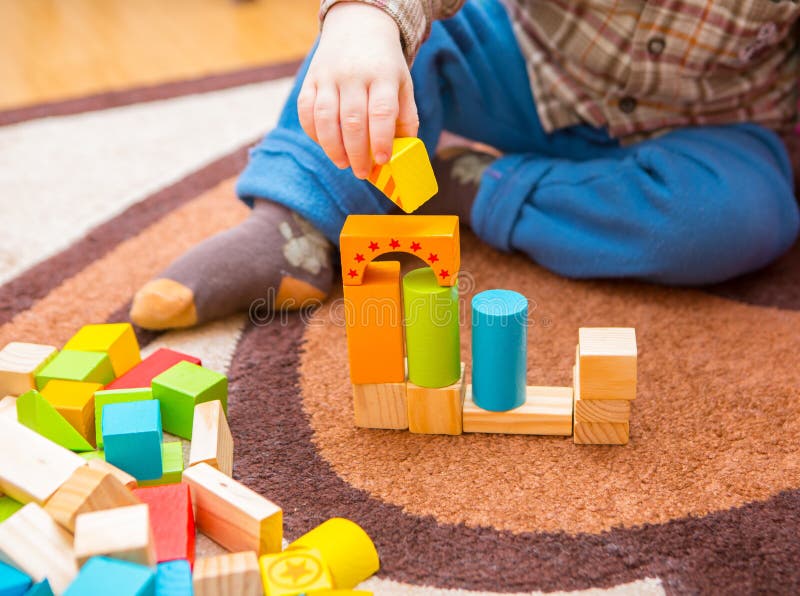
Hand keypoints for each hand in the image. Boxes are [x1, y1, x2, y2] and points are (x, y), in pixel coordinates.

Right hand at [297, 2, 418, 178]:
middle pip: (352, 120)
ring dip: (333, 148)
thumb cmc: (384, 64)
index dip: (380, 140)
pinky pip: (306, 111)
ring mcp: (329, 76)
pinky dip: (314, 133)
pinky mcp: (310, 80)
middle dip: (357, 152)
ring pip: (326, 119)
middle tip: (362, 172)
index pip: (381, 112)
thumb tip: (403, 151)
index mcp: (382, 76)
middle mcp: (354, 75)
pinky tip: (326, 145)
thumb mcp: (403, 84)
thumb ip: (406, 117)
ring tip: (343, 164)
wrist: (358, 25)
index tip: (381, 160)